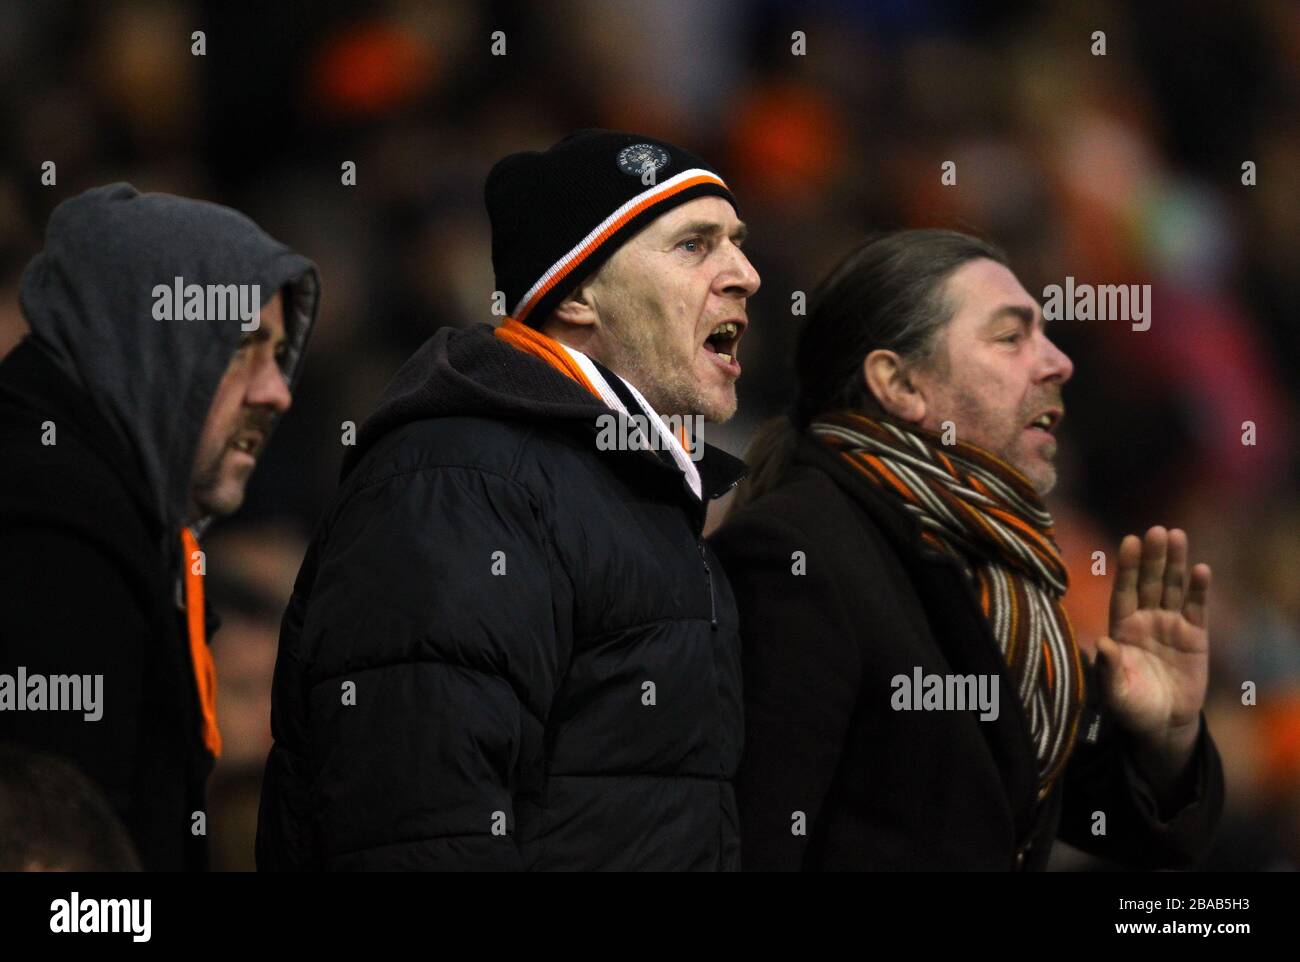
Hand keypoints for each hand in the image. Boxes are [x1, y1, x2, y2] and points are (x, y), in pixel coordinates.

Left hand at [1095, 527, 1210, 772]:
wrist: (1161, 724)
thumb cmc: (1130, 705)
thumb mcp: (1114, 690)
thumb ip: (1107, 667)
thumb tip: (1101, 644)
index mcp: (1121, 627)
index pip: (1123, 590)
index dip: (1126, 566)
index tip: (1129, 541)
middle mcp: (1145, 620)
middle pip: (1149, 582)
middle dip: (1152, 557)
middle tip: (1157, 530)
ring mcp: (1170, 626)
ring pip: (1172, 588)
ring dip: (1175, 564)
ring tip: (1177, 536)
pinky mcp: (1195, 637)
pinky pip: (1197, 609)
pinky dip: (1199, 590)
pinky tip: (1201, 569)